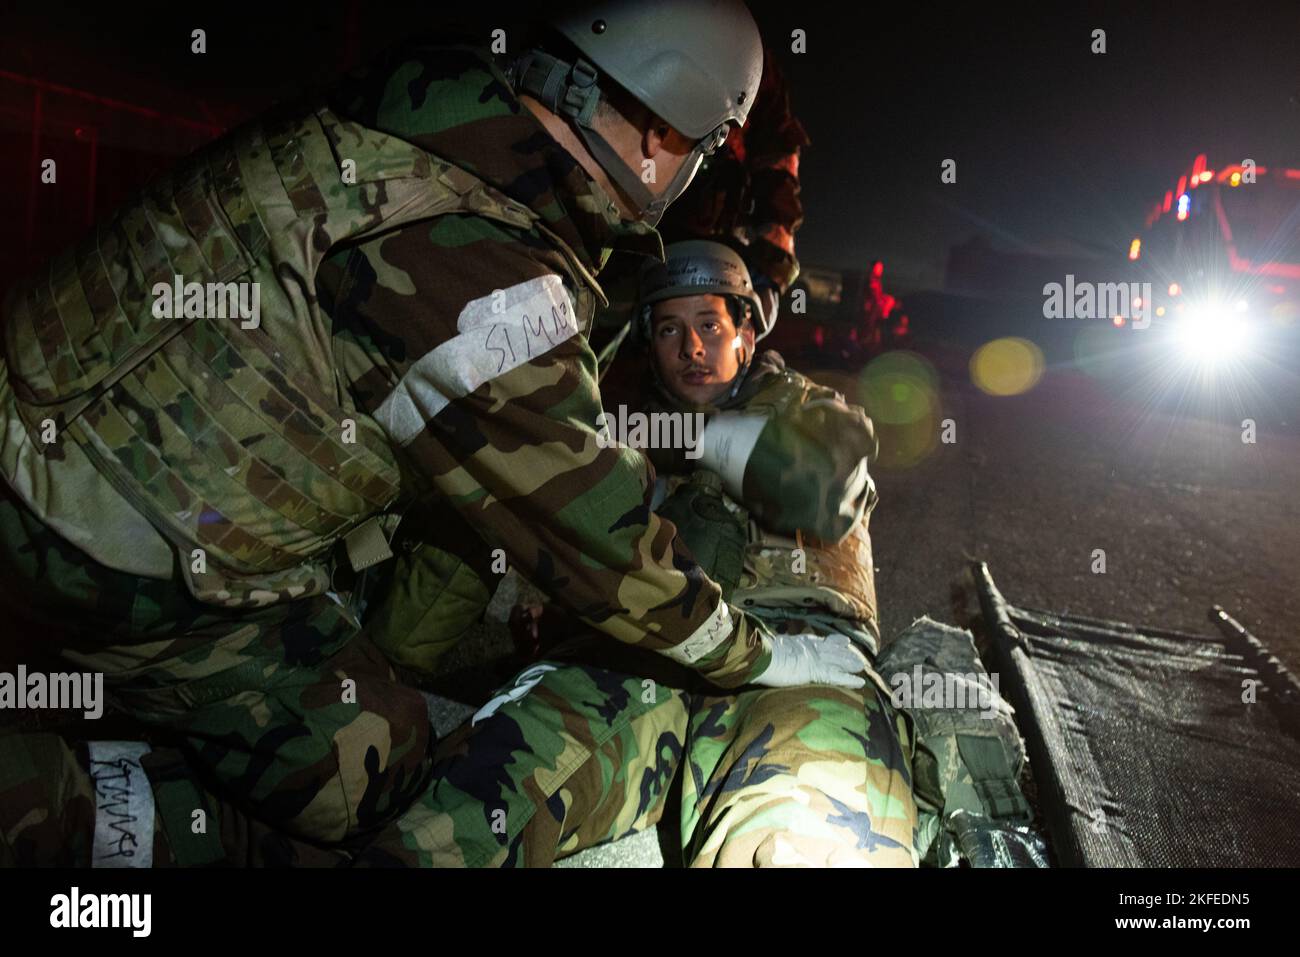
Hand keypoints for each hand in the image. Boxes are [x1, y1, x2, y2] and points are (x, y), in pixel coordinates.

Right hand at [752, 632, 867, 688]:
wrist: (762, 657)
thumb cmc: (761, 655)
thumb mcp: (769, 648)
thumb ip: (775, 649)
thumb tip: (766, 649)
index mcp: (799, 641)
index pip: (820, 641)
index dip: (834, 641)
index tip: (844, 641)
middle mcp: (810, 647)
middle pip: (833, 650)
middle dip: (847, 653)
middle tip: (858, 656)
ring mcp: (815, 659)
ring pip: (839, 661)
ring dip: (851, 664)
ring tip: (863, 667)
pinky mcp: (817, 672)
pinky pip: (837, 676)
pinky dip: (850, 679)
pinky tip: (861, 683)